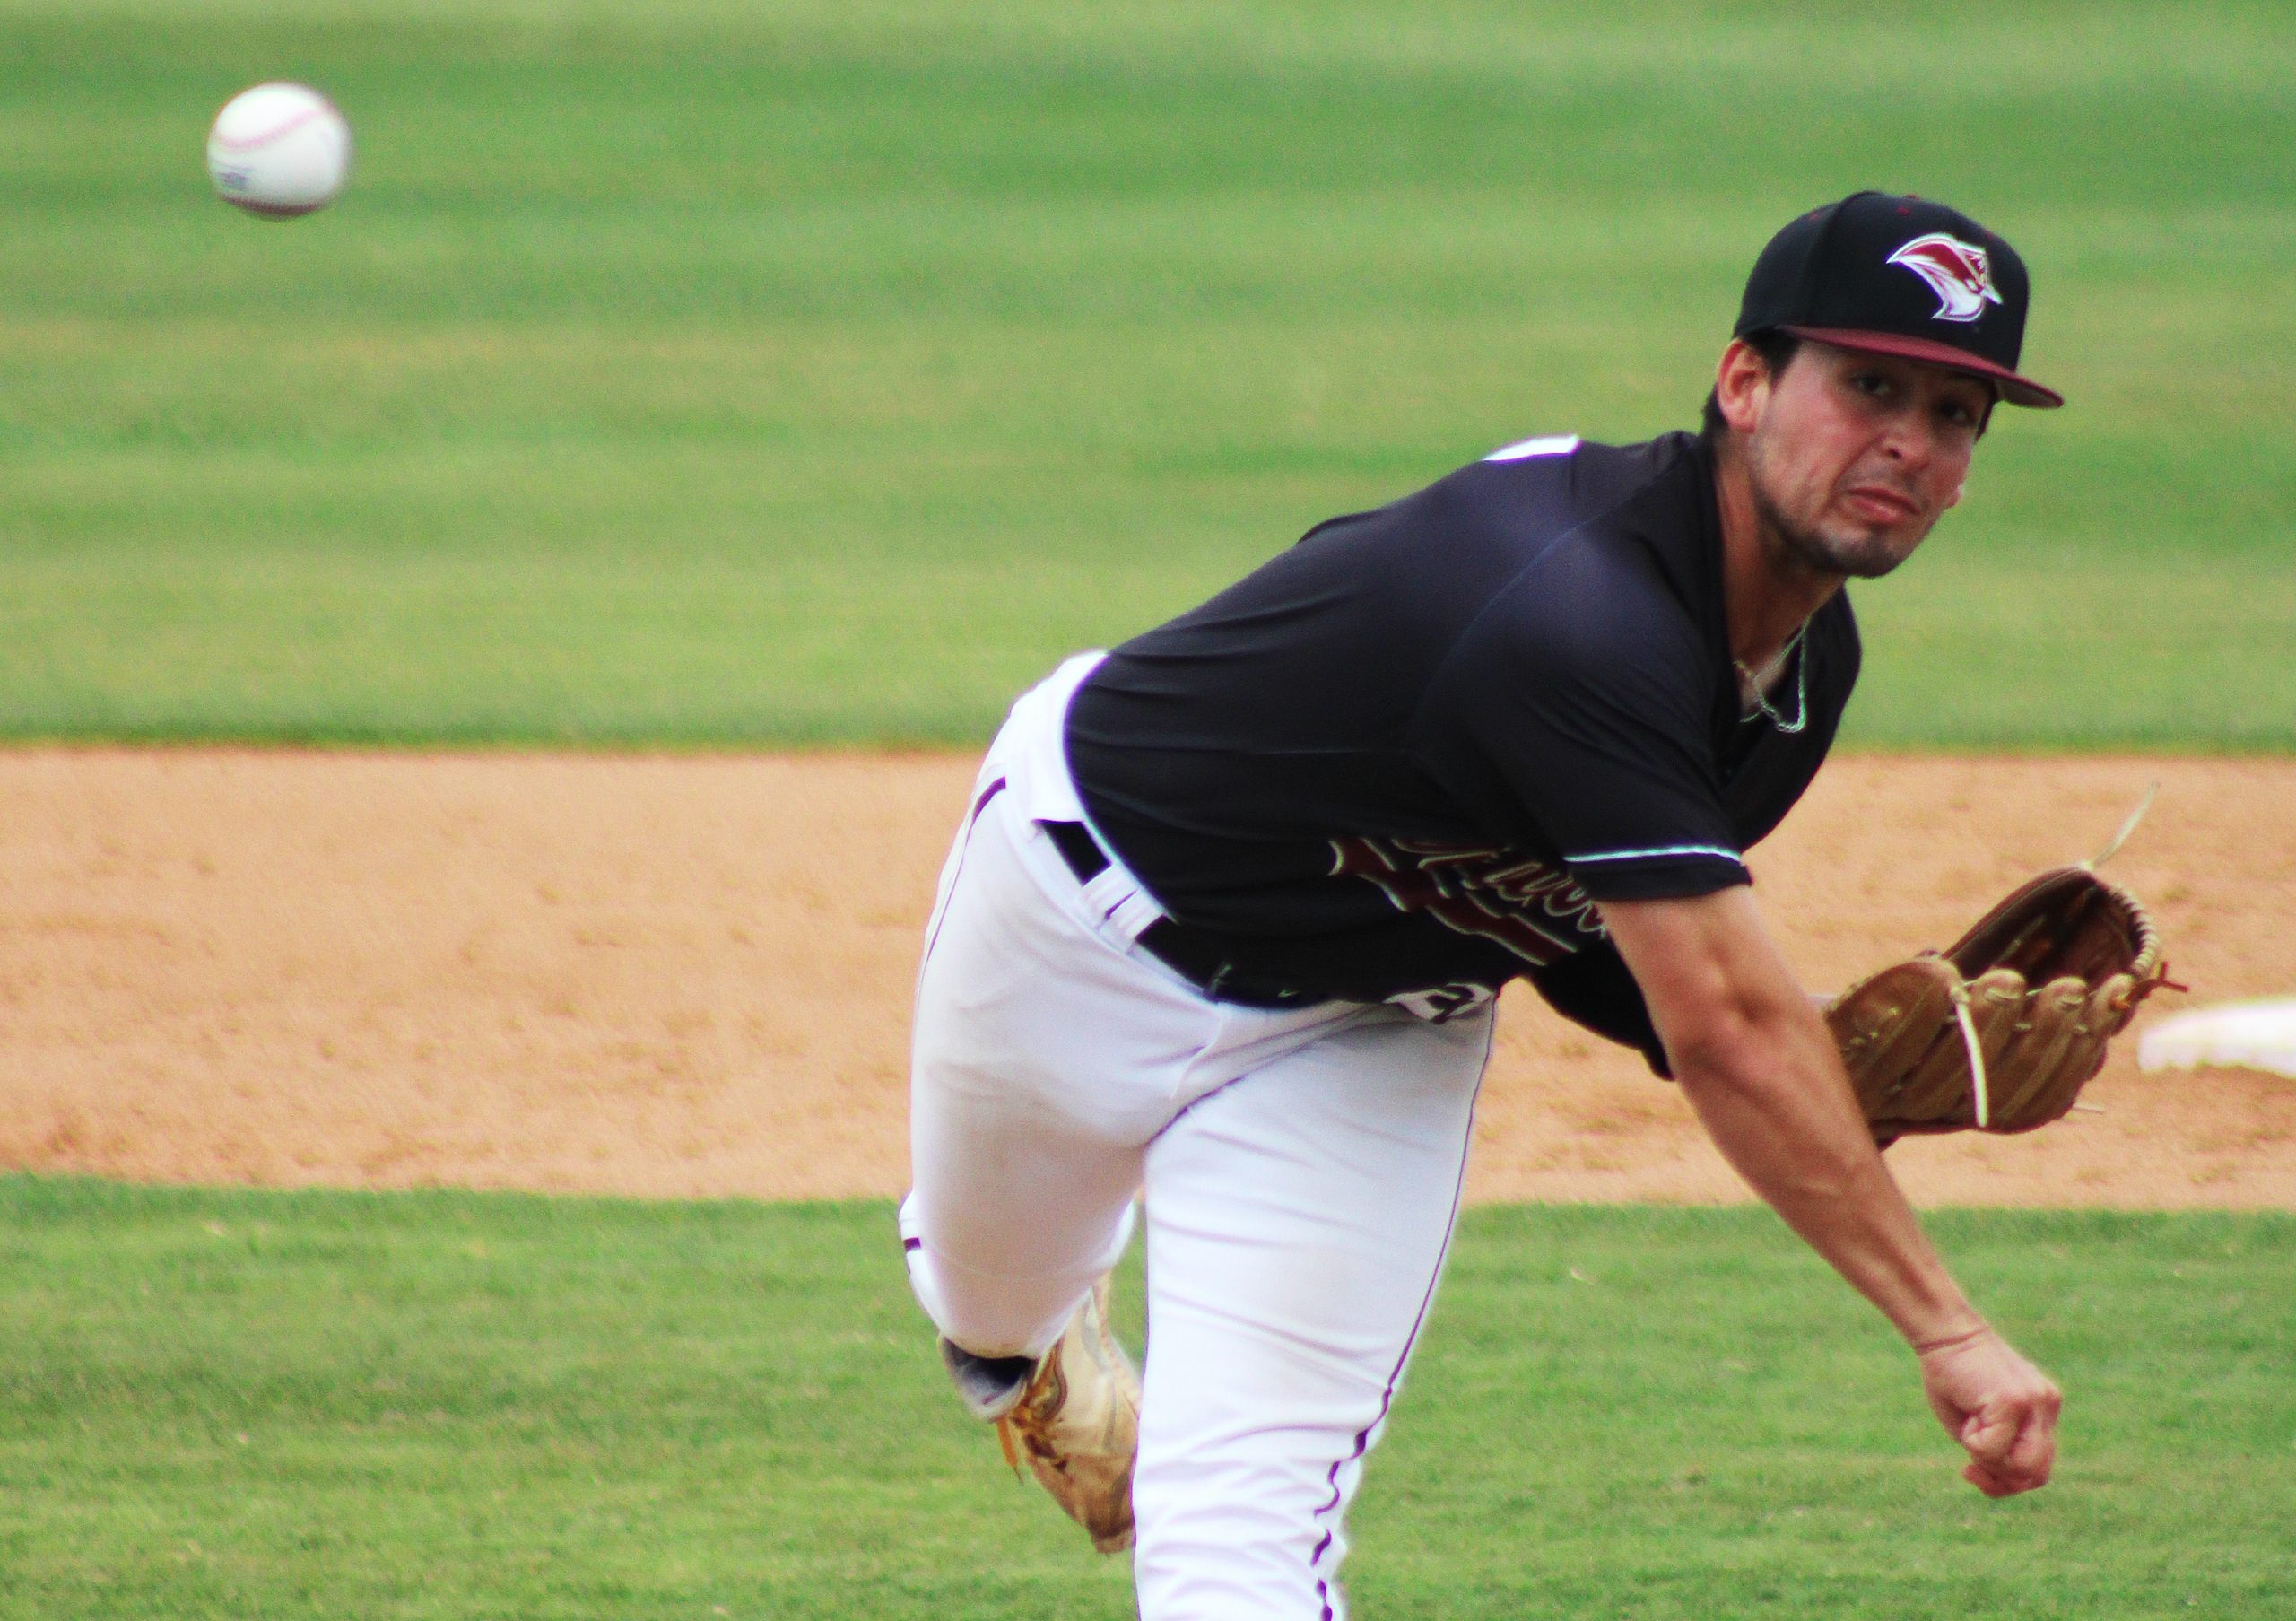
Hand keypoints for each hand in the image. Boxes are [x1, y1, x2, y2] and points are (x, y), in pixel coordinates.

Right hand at [1916, 1325, 2061, 1496]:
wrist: (1943, 1330)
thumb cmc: (1949, 1373)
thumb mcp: (1975, 1420)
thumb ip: (1996, 1447)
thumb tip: (2004, 1481)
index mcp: (2042, 1408)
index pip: (2040, 1466)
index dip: (2008, 1481)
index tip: (1971, 1468)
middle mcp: (2046, 1405)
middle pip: (2037, 1473)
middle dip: (2000, 1482)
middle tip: (1968, 1469)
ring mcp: (2035, 1403)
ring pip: (2022, 1467)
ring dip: (1988, 1462)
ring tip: (1969, 1432)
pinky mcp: (2014, 1401)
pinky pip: (1994, 1448)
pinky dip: (1973, 1442)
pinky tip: (1967, 1413)